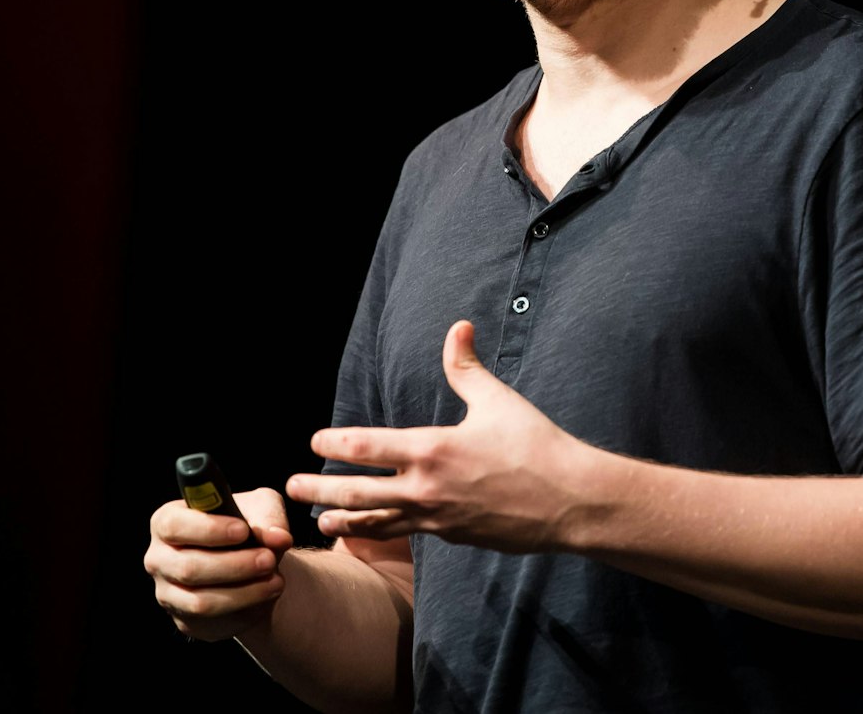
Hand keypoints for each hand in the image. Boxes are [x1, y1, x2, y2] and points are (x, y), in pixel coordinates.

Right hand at [146, 487, 293, 640]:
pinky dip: (243, 612)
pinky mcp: (185, 622)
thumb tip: (278, 537)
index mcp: (166, 523)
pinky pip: (212, 624)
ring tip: (276, 582)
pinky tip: (265, 598)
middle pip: (189, 568)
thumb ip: (268, 517)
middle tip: (268, 559)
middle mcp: (159, 559)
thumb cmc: (245, 527)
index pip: (173, 526)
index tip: (243, 530)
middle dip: (234, 566)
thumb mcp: (260, 508)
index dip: (208, 529)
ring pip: (200, 602)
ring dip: (243, 593)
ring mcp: (168, 595)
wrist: (249, 565)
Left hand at [286, 320, 594, 553]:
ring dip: (346, 520)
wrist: (571, 502)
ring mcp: (439, 518)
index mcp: (433, 450)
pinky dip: (384, 533)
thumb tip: (458, 327)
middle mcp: (427, 489)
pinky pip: (409, 534)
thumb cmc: (537, 447)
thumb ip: (466, 367)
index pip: (368, 448)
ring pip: (379, 521)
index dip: (335, 445)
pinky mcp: (455, 536)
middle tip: (291, 486)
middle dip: (320, 489)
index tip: (315, 441)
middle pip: (359, 493)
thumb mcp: (498, 401)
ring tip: (321, 522)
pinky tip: (374, 531)